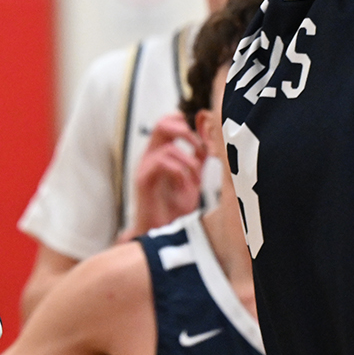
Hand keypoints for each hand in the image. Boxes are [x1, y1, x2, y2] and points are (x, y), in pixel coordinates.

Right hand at [127, 111, 205, 236]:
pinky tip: (185, 188)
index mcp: (160, 151)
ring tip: (196, 182)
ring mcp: (145, 167)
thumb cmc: (175, 208)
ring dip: (189, 163)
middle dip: (187, 133)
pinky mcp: (143, 181)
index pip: (168, 120)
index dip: (186, 122)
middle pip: (162, 124)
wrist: (161, 234)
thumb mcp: (192, 177)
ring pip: (168, 146)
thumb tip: (210, 136)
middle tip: (201, 151)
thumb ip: (198, 157)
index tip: (203, 139)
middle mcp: (150, 155)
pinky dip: (179, 173)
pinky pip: (161, 163)